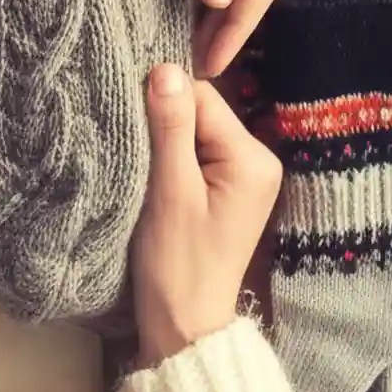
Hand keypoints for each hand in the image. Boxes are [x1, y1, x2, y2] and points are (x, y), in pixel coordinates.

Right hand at [132, 63, 281, 364]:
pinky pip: (197, 154)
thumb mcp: (170, 191)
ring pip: (195, 132)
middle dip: (165, 125)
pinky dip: (172, 160)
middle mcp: (259, 159)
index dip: (162, 106)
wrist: (185, 323)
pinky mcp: (227, 189)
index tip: (132, 131)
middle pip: (202, 113)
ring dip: (166, 144)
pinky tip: (155, 180)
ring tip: (144, 172)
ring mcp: (245, 176)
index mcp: (253, 158)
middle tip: (136, 157)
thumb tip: (165, 67)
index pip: (202, 98)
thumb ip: (171, 128)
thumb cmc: (176, 263)